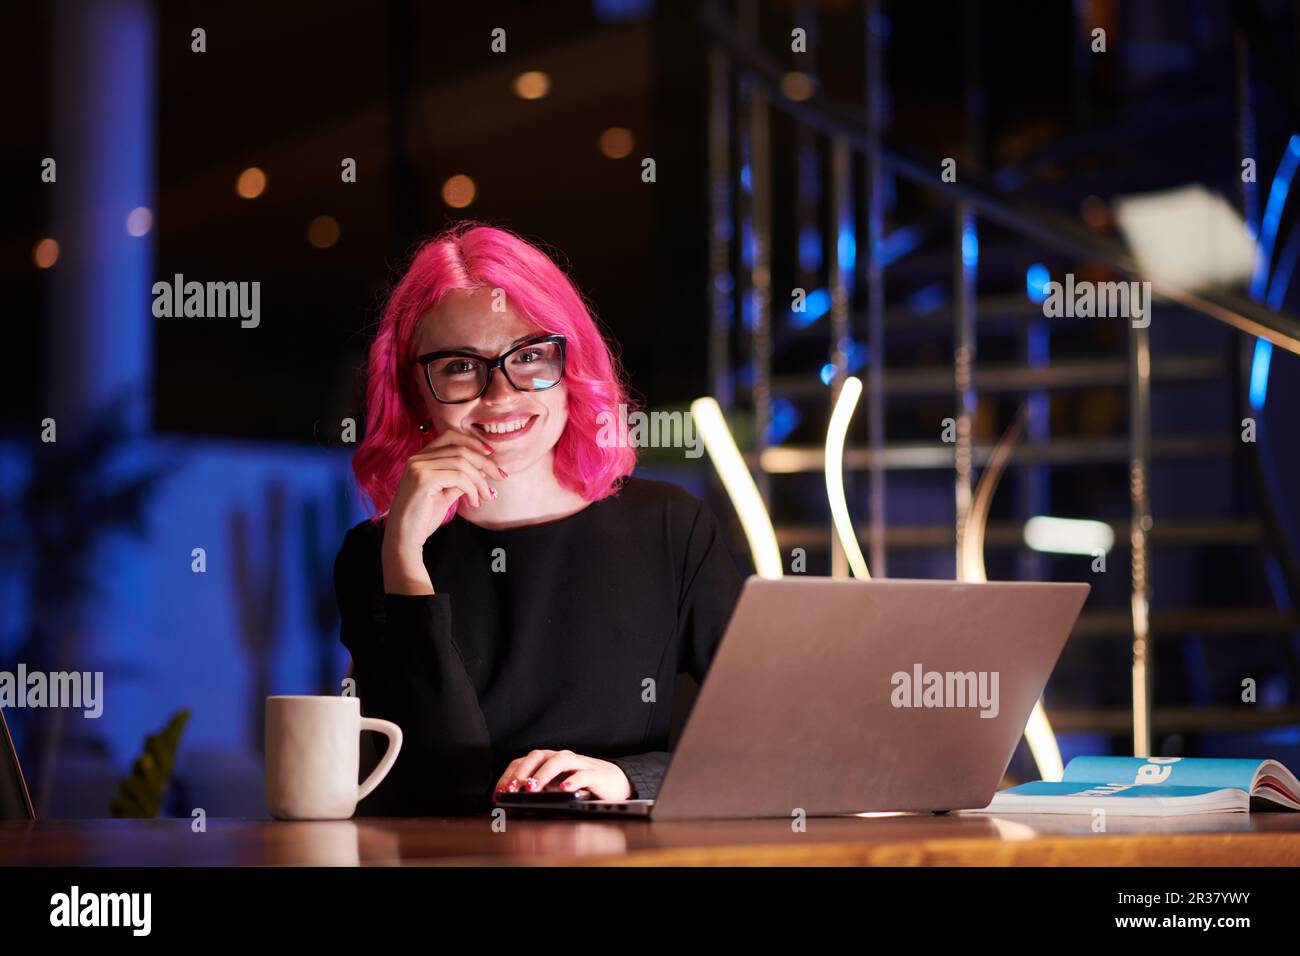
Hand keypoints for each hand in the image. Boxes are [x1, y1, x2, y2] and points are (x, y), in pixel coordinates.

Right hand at [382, 429, 505, 592]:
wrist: (403, 538)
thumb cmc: (422, 518)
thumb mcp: (446, 493)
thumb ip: (461, 479)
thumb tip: (483, 469)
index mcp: (420, 458)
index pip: (450, 437)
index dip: (473, 442)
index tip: (491, 455)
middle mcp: (417, 458)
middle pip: (460, 448)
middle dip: (485, 462)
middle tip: (500, 476)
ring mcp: (418, 467)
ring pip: (462, 463)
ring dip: (481, 480)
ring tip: (487, 496)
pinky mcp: (423, 479)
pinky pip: (459, 477)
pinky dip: (472, 489)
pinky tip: (474, 502)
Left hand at [494, 750, 632, 800]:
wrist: (616, 783)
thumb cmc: (582, 786)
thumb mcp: (555, 789)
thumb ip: (538, 793)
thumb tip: (513, 804)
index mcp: (549, 761)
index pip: (524, 761)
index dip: (509, 775)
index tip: (499, 793)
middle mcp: (562, 758)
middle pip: (538, 755)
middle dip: (522, 772)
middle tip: (512, 789)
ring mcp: (579, 764)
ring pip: (559, 760)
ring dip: (543, 774)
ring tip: (533, 788)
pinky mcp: (596, 774)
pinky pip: (584, 773)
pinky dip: (573, 780)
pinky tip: (565, 789)